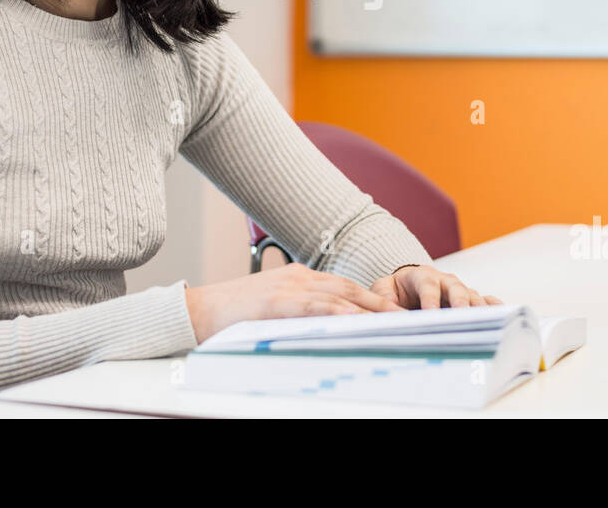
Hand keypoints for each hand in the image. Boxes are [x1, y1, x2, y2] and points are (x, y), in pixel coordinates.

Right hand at [184, 262, 405, 343]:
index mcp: (299, 278)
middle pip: (350, 288)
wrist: (199, 310)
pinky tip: (357, 320)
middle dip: (381, 301)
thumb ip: (300, 312)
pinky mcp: (279, 301)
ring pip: (339, 296)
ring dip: (370, 307)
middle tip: (408, 315)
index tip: (394, 311)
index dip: (372, 298)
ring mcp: (290, 288)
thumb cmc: (233, 314)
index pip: (345, 287)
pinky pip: (316, 307)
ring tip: (395, 320)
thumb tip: (327, 328)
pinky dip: (339, 312)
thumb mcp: (273, 307)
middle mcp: (299, 278)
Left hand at [369, 265, 503, 309]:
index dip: (431, 299)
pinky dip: (494, 309)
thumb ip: (383, 298)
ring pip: (473, 297)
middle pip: (456, 289)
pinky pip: (486, 302)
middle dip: (460, 302)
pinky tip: (502, 317)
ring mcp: (460, 290)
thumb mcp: (382, 289)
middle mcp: (445, 281)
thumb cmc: (395, 289)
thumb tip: (388, 313)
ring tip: (487, 322)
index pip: (427, 285)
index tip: (431, 314)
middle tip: (462, 316)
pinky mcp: (470, 300)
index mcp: (421, 276)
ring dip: (479, 309)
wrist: (408, 284)